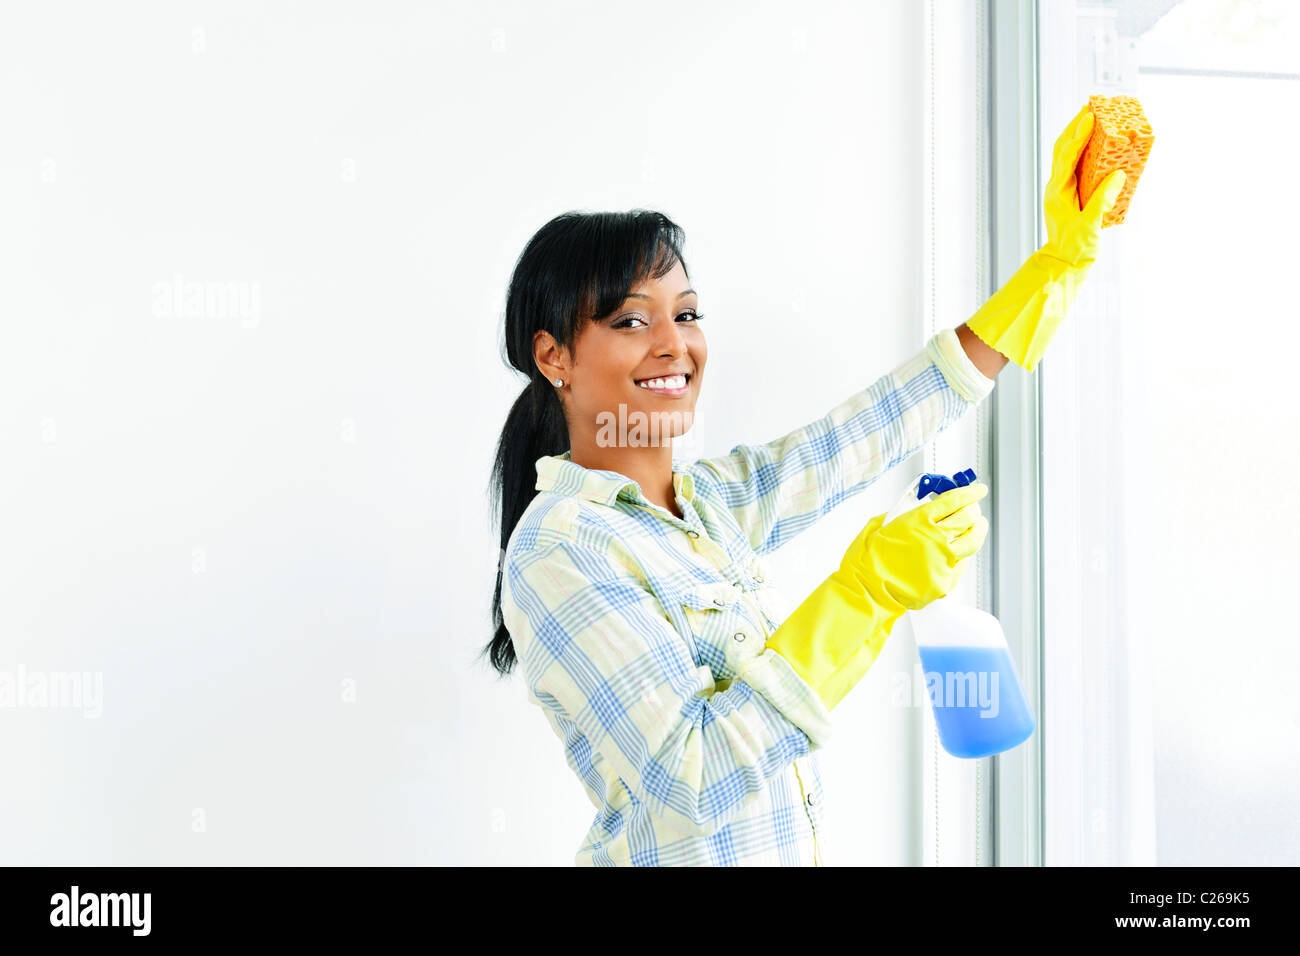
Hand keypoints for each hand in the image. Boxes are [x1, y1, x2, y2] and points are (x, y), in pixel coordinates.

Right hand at [842, 483, 989, 611]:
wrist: (867, 590)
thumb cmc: (868, 561)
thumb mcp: (878, 526)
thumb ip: (899, 516)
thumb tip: (912, 511)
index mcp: (918, 520)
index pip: (953, 500)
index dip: (970, 493)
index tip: (978, 490)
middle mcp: (935, 538)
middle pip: (967, 517)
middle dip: (974, 509)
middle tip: (975, 508)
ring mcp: (943, 560)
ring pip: (972, 541)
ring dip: (978, 530)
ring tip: (979, 526)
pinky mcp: (945, 581)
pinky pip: (962, 565)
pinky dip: (964, 556)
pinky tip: (962, 553)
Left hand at [1043, 104, 1126, 267]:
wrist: (1065, 264)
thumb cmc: (1076, 249)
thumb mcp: (1091, 225)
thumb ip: (1103, 200)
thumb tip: (1119, 174)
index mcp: (1058, 193)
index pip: (1066, 158)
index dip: (1078, 136)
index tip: (1089, 117)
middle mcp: (1056, 187)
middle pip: (1062, 149)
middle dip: (1075, 127)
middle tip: (1090, 107)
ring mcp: (1061, 189)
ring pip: (1066, 155)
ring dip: (1078, 135)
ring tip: (1092, 116)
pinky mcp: (1069, 192)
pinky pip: (1075, 165)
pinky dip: (1084, 150)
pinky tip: (1097, 142)